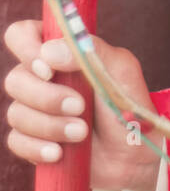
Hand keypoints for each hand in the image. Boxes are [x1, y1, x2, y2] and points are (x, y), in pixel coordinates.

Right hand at [3, 20, 160, 190]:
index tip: (49, 70)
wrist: (135, 156)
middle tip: (80, 106)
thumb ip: (90, 50)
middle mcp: (42, 79)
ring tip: (81, 133)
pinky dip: (37, 148)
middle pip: (15, 79)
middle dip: (46, 96)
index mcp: (60, 53)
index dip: (27, 48)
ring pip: (16, 113)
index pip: (22, 35)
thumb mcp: (121, 69)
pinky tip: (59, 152)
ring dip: (50, 125)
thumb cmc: (129, 105)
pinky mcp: (33, 142)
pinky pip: (17, 142)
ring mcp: (35, 112)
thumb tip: (48, 52)